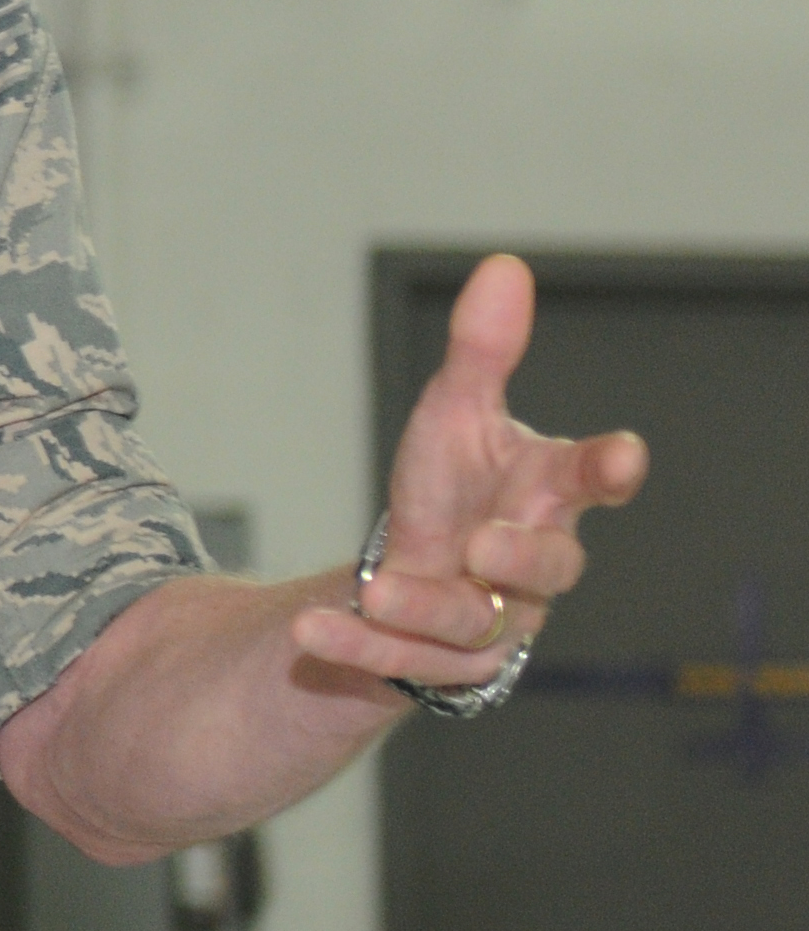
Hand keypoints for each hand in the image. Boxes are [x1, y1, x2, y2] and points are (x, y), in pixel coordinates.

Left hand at [291, 253, 647, 688]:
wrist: (413, 568)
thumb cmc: (454, 484)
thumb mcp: (455, 411)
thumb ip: (482, 350)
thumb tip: (504, 267)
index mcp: (543, 495)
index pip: (588, 478)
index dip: (607, 467)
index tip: (622, 455)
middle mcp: (529, 565)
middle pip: (551, 569)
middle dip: (524, 559)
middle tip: (483, 545)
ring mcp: (491, 621)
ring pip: (474, 626)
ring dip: (425, 607)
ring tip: (377, 592)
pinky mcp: (441, 662)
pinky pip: (401, 664)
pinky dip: (355, 648)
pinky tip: (308, 633)